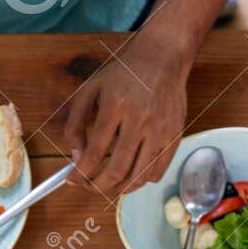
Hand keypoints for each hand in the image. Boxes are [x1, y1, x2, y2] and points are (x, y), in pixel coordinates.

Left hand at [61, 36, 188, 195]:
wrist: (162, 59)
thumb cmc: (123, 75)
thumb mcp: (90, 90)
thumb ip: (76, 123)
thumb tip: (78, 157)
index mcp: (115, 105)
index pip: (95, 151)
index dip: (81, 172)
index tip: (72, 180)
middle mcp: (140, 119)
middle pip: (117, 169)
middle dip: (98, 186)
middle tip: (89, 186)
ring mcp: (160, 130)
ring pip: (139, 176)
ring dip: (120, 189)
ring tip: (109, 186)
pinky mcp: (175, 136)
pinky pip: (158, 171)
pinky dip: (142, 180)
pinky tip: (132, 175)